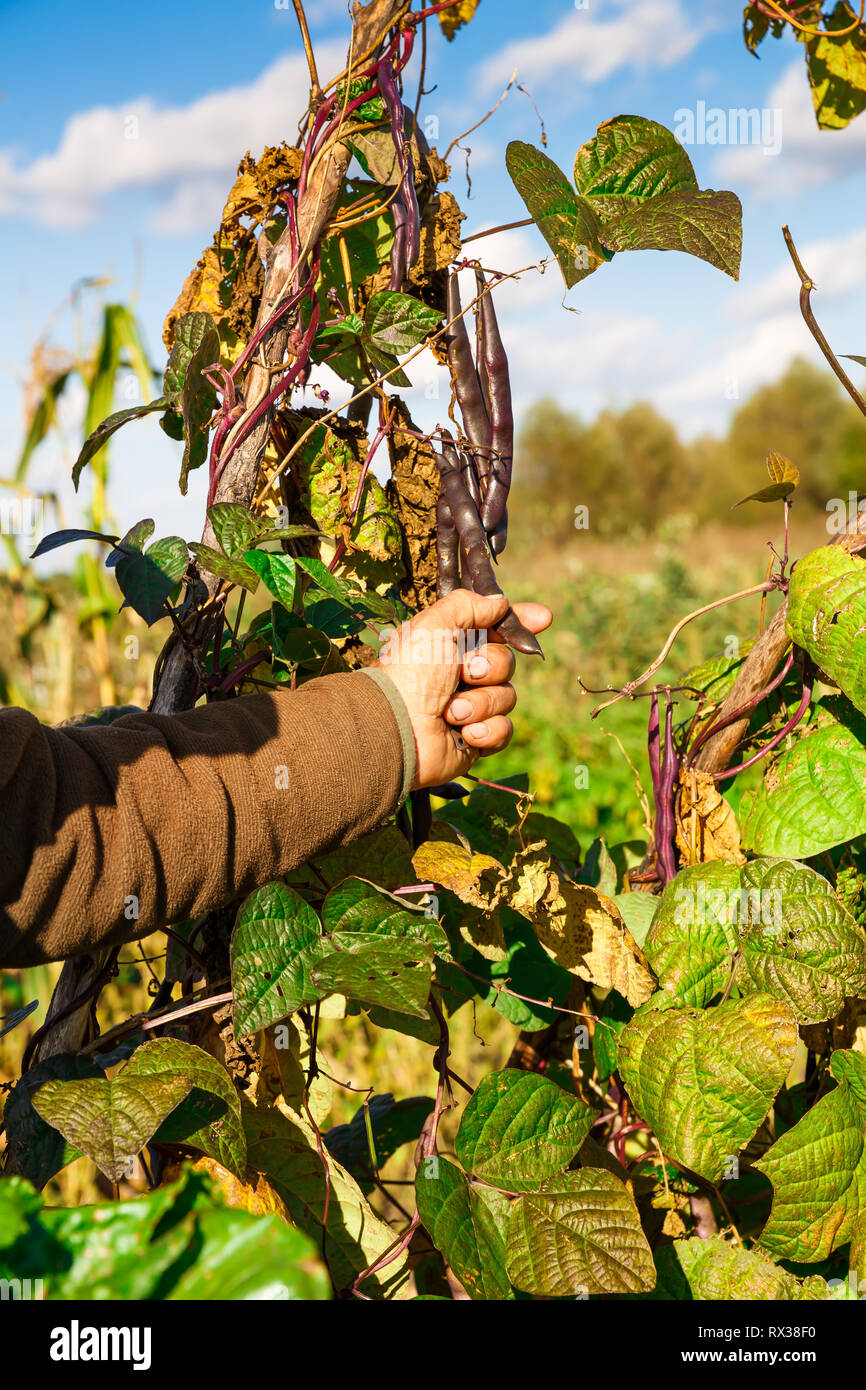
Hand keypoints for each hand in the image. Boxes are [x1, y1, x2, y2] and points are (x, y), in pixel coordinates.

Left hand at [374, 590, 551, 789]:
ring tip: (450, 711)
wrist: (396, 728)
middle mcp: (461, 674)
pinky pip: (504, 729)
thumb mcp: (435, 624)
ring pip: (507, 697)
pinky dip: (486, 730)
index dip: (519, 623)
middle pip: (507, 662)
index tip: (543, 618)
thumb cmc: (410, 673)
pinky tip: (463, 733)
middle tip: (465, 673)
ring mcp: (470, 707)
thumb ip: (468, 605)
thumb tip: (500, 602)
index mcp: (450, 645)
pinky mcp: (476, 738)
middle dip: (491, 667)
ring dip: (481, 702)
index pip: (493, 629)